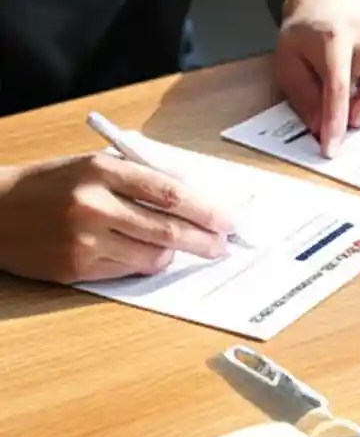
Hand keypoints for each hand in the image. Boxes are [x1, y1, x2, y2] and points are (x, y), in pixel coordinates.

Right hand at [0, 154, 234, 283]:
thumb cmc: (52, 184)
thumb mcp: (95, 166)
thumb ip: (142, 179)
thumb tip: (197, 200)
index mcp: (103, 170)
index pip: (171, 193)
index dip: (208, 209)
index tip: (230, 220)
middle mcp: (94, 205)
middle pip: (168, 228)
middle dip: (205, 240)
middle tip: (223, 245)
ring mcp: (83, 240)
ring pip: (153, 255)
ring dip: (175, 253)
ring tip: (183, 246)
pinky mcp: (75, 268)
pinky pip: (127, 270)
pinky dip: (144, 263)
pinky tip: (144, 253)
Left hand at [273, 0, 359, 157]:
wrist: (326, 7)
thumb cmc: (304, 40)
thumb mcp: (288, 64)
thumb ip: (303, 96)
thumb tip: (321, 127)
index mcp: (334, 37)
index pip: (339, 87)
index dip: (336, 122)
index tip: (331, 148)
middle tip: (347, 115)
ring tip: (359, 99)